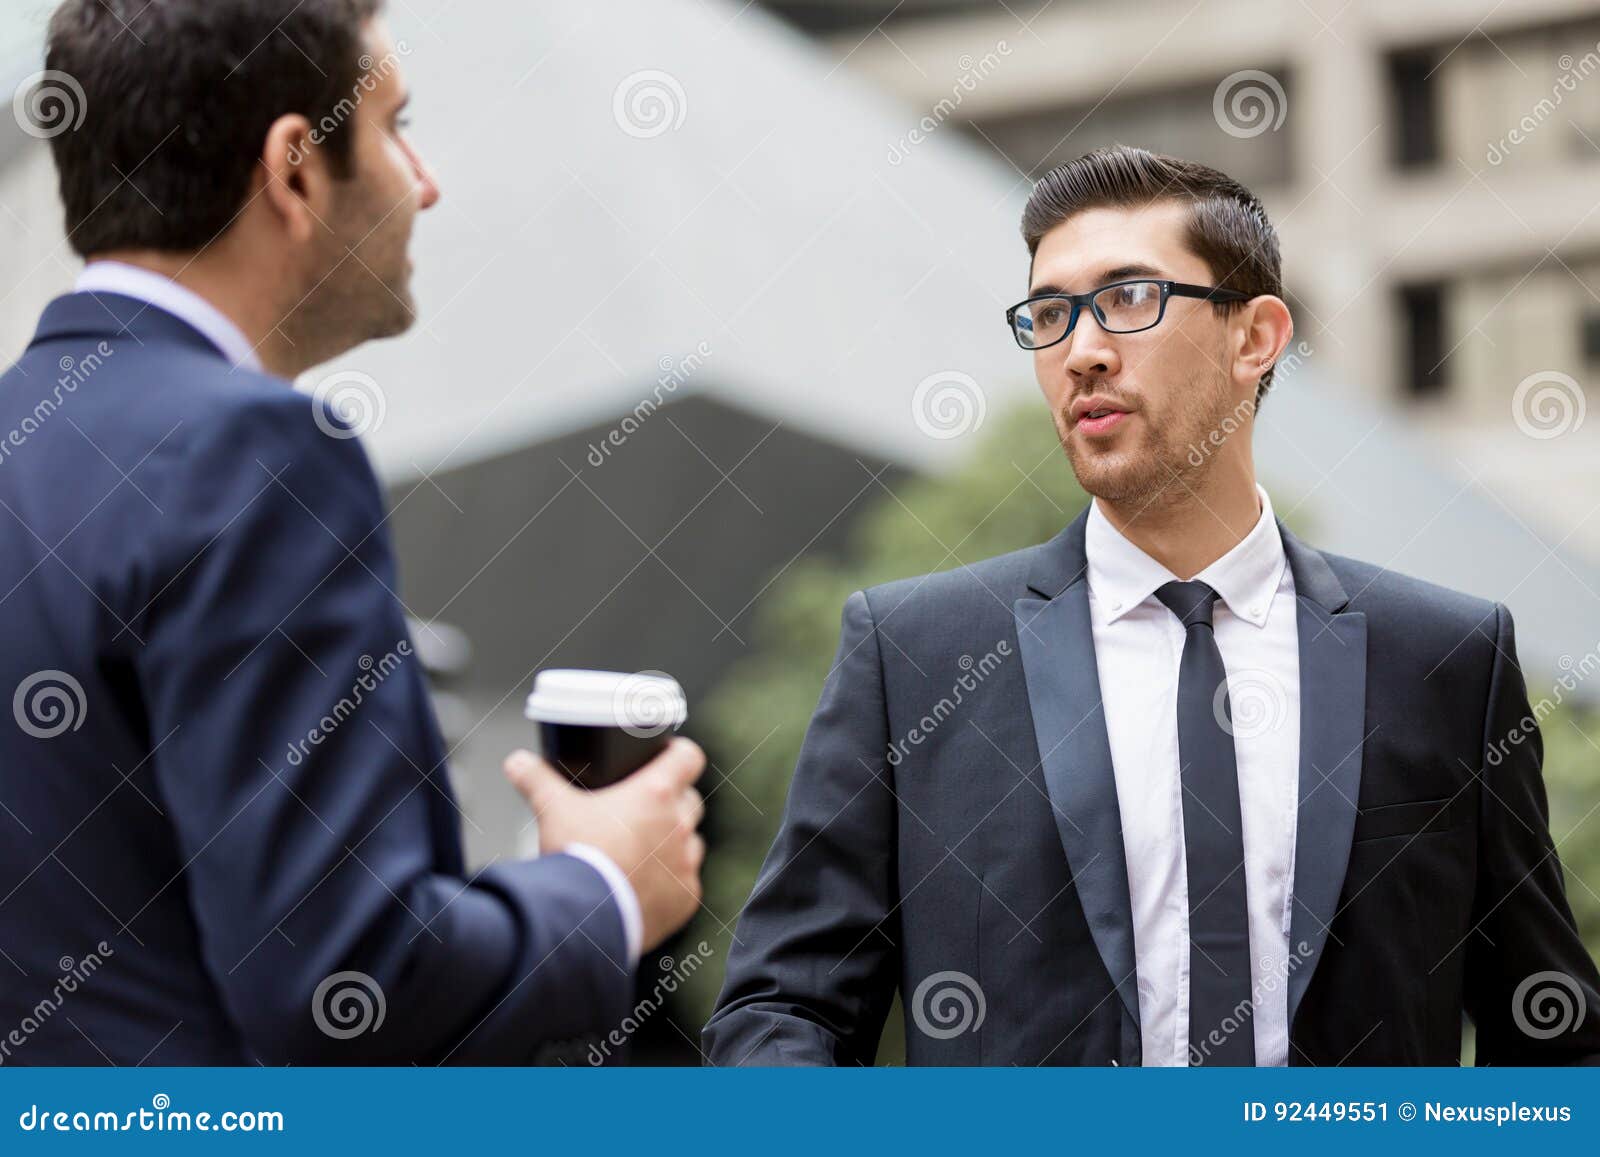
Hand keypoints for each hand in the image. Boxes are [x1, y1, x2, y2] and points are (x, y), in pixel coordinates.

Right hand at [503, 737, 705, 952]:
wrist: (584, 916)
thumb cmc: (575, 854)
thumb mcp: (553, 809)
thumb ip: (536, 779)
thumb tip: (516, 762)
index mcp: (656, 794)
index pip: (688, 757)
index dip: (679, 754)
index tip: (668, 757)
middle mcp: (679, 826)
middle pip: (690, 800)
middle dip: (672, 802)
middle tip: (644, 810)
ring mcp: (686, 863)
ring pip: (691, 842)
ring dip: (673, 843)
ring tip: (641, 852)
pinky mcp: (686, 896)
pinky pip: (687, 882)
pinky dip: (671, 881)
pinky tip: (645, 885)